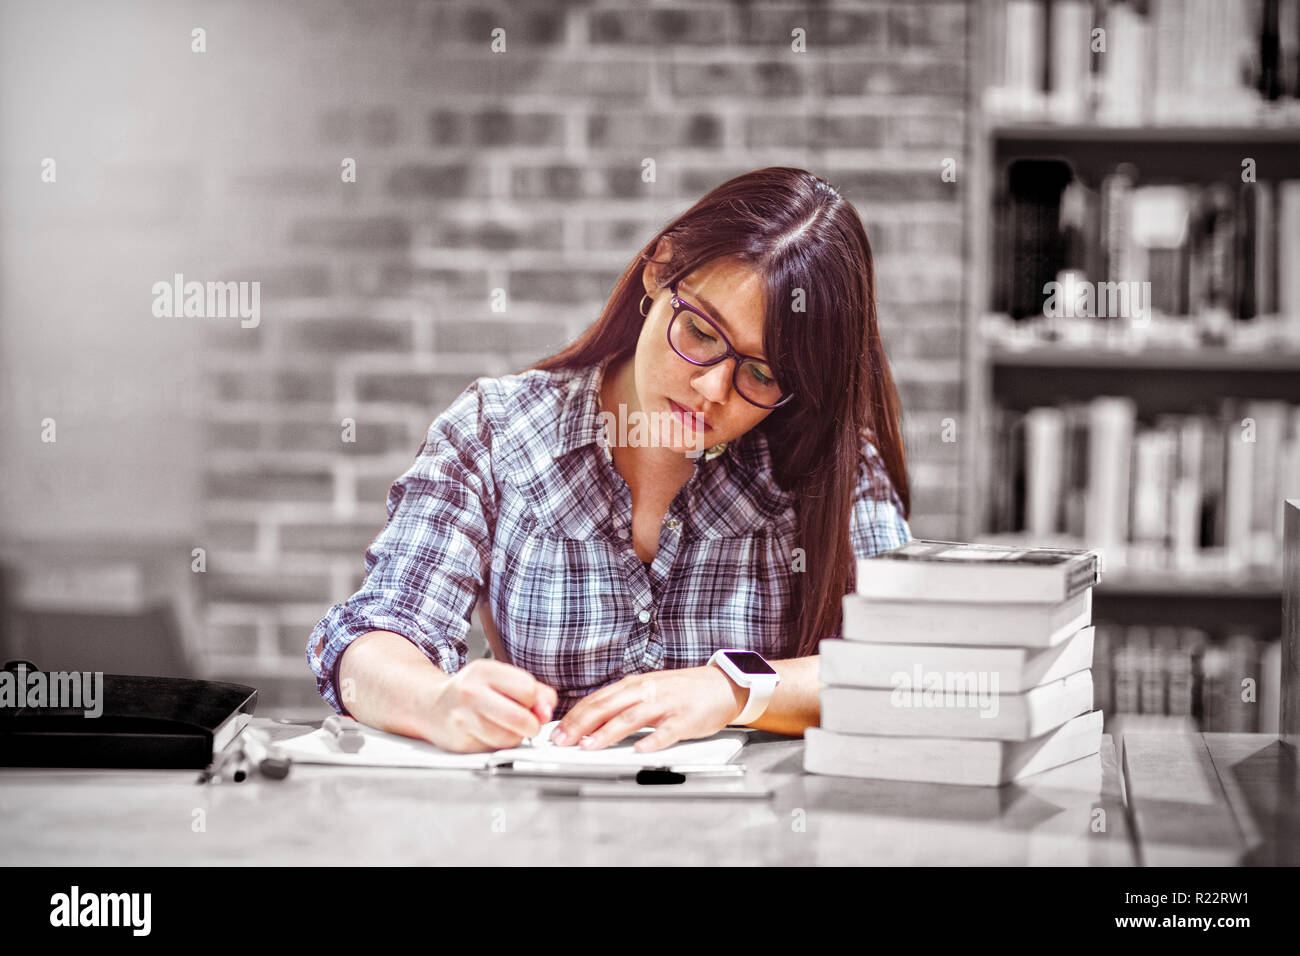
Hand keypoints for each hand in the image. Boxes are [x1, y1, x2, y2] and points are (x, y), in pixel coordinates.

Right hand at [423, 659, 557, 752]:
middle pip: (520, 717)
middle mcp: (471, 692)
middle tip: (528, 723)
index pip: (528, 689)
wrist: (431, 706)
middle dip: (532, 725)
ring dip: (515, 737)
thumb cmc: (471, 692)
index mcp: (484, 671)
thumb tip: (547, 710)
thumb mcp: (501, 679)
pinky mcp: (460, 742)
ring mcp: (463, 718)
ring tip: (506, 728)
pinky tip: (491, 735)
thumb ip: (533, 690)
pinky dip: (499, 746)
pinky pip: (494, 750)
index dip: (536, 701)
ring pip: (509, 738)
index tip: (531, 705)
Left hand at [549, 666, 746, 752]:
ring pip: (631, 717)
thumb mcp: (647, 690)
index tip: (556, 733)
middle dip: (580, 725)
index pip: (596, 701)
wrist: (720, 684)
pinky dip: (652, 741)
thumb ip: (622, 703)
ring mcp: (665, 704)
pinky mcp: (685, 718)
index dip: (574, 717)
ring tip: (589, 746)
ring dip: (607, 733)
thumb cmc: (681, 691)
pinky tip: (640, 750)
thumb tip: (590, 721)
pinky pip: (667, 731)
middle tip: (562, 742)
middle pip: (607, 707)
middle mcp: (646, 691)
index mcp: (633, 685)